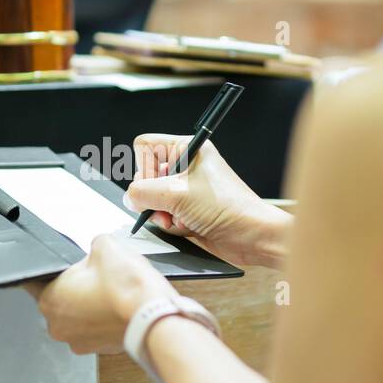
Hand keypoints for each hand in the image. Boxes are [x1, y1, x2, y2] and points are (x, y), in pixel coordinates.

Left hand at [31, 234, 175, 353]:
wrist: (156, 316)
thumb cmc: (127, 287)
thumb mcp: (105, 246)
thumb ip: (92, 244)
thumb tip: (96, 249)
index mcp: (50, 301)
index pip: (36, 280)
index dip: (54, 268)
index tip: (68, 264)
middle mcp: (59, 326)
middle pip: (60, 298)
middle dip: (75, 286)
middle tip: (96, 275)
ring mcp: (80, 342)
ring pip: (79, 315)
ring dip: (90, 303)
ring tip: (111, 290)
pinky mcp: (102, 348)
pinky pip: (96, 328)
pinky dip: (105, 317)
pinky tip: (119, 304)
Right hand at [126, 133, 290, 268]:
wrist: (252, 236)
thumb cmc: (229, 207)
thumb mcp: (178, 195)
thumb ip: (144, 193)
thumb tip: (130, 197)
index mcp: (188, 148)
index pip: (146, 146)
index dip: (144, 167)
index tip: (155, 182)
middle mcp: (186, 166)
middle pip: (146, 176)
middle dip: (154, 197)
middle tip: (168, 205)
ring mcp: (187, 189)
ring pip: (153, 199)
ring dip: (163, 214)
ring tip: (181, 218)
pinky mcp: (188, 209)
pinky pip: (164, 215)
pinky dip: (172, 224)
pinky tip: (188, 226)